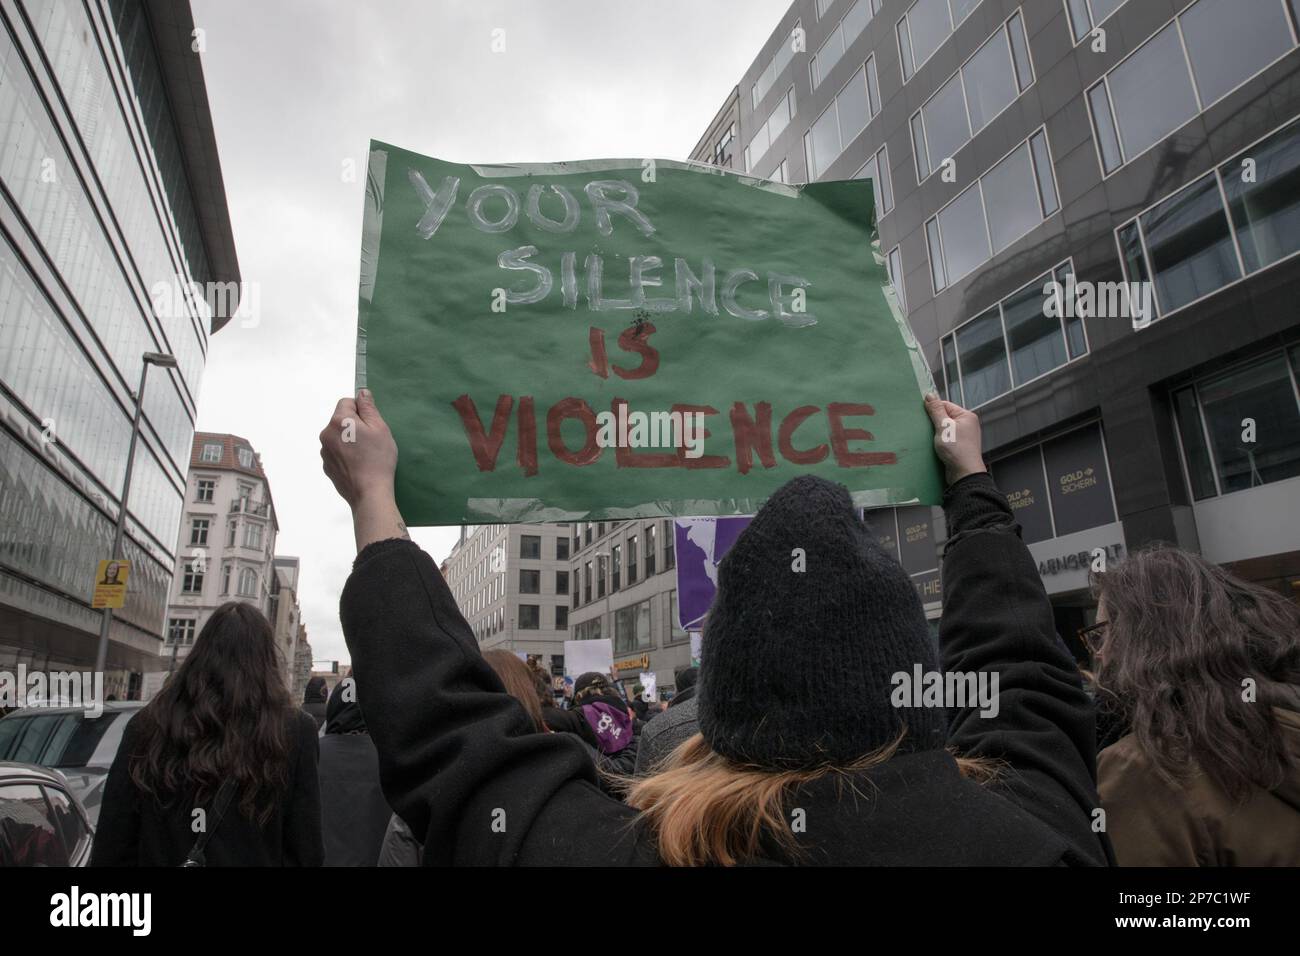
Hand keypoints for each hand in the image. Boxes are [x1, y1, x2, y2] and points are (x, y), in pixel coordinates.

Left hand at [321, 390, 407, 550]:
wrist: (369, 493)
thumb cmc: (377, 459)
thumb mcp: (380, 428)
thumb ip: (368, 407)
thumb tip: (362, 392)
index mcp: (339, 421)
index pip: (347, 402)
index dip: (361, 410)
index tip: (371, 423)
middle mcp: (326, 433)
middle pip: (341, 420)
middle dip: (354, 426)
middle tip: (371, 440)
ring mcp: (324, 451)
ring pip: (338, 437)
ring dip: (349, 441)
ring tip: (365, 455)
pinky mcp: (326, 466)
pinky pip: (336, 453)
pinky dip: (345, 455)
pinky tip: (359, 465)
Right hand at [924, 392, 985, 485]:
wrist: (964, 473)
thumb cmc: (956, 448)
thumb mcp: (944, 426)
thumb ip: (936, 410)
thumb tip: (929, 395)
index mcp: (966, 416)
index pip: (945, 405)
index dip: (933, 409)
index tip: (920, 413)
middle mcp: (967, 424)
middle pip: (945, 417)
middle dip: (933, 421)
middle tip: (922, 426)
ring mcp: (963, 436)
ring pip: (944, 429)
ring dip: (935, 432)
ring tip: (927, 436)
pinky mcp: (959, 447)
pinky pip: (946, 439)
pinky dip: (938, 440)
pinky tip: (932, 444)